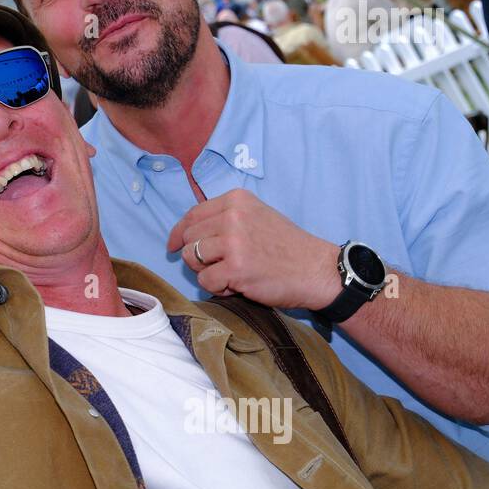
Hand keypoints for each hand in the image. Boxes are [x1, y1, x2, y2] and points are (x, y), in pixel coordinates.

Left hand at [167, 189, 340, 309]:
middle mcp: (232, 216)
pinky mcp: (236, 269)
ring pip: (191, 258)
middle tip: (220, 265)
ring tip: (231, 274)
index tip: (172, 245)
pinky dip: (218, 288)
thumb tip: (184, 232)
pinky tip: (238, 285)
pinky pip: (205, 281)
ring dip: (207, 272)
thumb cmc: (286, 246)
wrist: (317, 269)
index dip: (178, 233)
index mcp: (236, 200)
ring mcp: (233, 242)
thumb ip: (224, 218)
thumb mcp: (256, 216)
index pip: (192, 215)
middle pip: (188, 238)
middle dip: (196, 256)